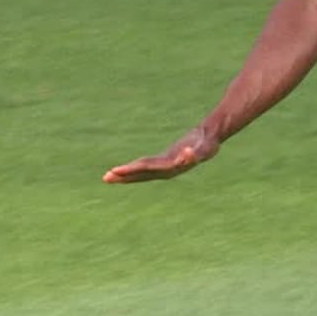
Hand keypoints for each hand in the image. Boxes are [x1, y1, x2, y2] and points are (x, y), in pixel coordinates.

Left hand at [103, 126, 219, 183]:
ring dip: (125, 176)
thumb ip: (197, 153)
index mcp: (171, 166)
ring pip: (141, 173)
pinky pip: (144, 168)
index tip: (119, 171)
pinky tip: (123, 173)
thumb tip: (187, 156)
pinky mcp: (164, 162)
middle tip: (106, 178)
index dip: (133, 170)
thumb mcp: (204, 147)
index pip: (148, 168)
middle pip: (142, 174)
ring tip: (108, 177)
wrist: (210, 138)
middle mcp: (166, 169)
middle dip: (124, 176)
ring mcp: (165, 167)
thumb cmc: (207, 142)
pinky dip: (133, 171)